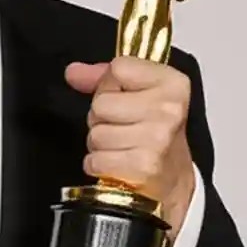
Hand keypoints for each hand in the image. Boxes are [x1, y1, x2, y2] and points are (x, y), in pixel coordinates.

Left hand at [66, 56, 196, 236]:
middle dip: (101, 117)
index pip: (119, 68)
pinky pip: (95, 159)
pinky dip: (98, 164)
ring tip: (121, 146)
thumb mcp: (136, 95)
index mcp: (172, 84)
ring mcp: (157, 139)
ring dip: (100, 143)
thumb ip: (101, 78)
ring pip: (96, 132)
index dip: (110, 84)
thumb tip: (74, 72)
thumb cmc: (152, 134)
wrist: (170, 178)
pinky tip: (117, 163)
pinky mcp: (142, 167)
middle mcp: (169, 110)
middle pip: (101, 103)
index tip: (126, 96)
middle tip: (122, 127)